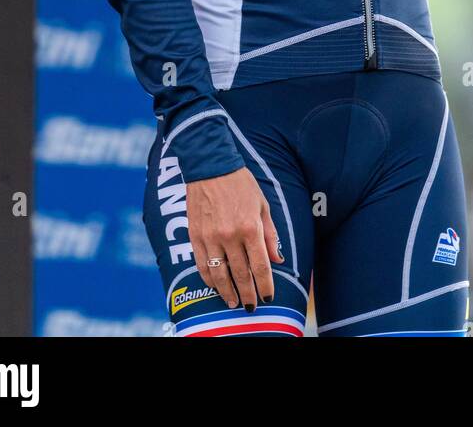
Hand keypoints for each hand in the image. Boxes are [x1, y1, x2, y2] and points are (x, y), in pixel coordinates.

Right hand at [187, 166, 283, 310]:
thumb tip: (276, 259)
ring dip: (227, 292)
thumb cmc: (240, 183)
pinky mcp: (195, 236)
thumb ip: (269, 234)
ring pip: (220, 275)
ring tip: (233, 302)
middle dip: (248, 294)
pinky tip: (215, 286)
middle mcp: (230, 236)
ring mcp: (211, 237)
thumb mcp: (262, 205)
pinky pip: (202, 265)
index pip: (260, 266)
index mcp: (250, 227)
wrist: (210, 166)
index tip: (268, 296)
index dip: (265, 285)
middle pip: (241, 275)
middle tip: (251, 306)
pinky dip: (209, 279)